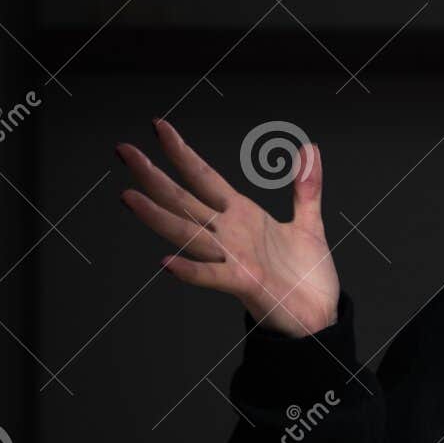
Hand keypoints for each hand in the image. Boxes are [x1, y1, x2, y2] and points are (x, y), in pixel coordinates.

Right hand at [117, 119, 339, 337]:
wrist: (320, 315)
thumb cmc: (307, 276)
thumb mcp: (309, 223)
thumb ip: (306, 187)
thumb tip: (310, 149)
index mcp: (242, 216)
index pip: (204, 177)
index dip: (182, 153)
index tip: (159, 126)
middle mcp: (229, 234)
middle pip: (184, 200)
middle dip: (153, 175)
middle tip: (123, 150)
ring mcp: (233, 258)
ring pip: (188, 234)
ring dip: (158, 217)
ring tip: (129, 197)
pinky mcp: (244, 283)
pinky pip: (211, 276)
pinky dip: (190, 270)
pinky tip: (166, 262)